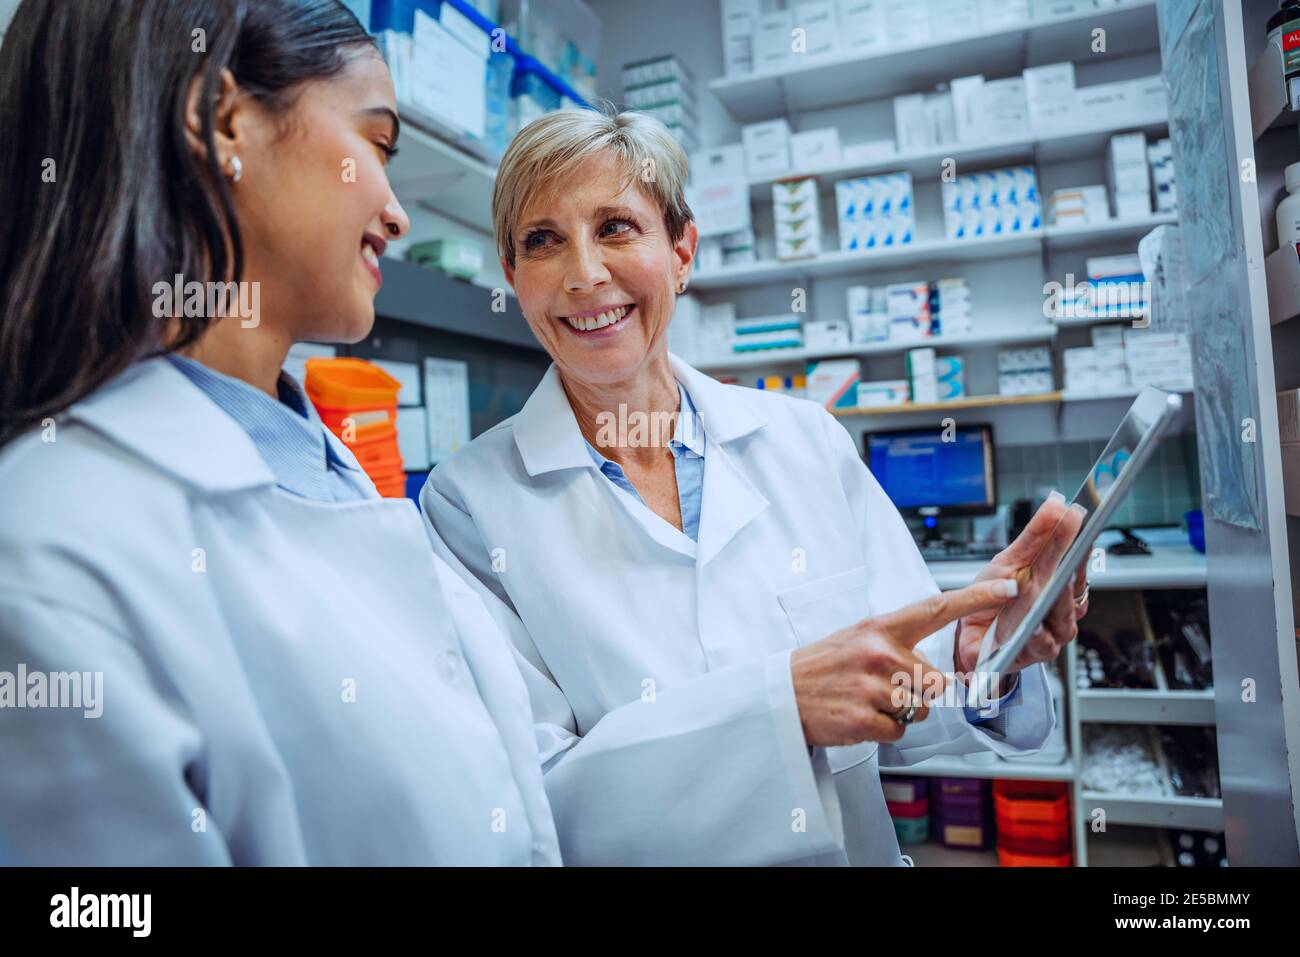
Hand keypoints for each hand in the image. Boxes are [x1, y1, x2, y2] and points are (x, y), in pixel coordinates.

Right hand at [791, 577, 1018, 747]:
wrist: (780, 695)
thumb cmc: (822, 667)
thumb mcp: (857, 639)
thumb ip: (897, 645)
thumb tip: (933, 670)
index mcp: (879, 627)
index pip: (936, 608)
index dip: (977, 597)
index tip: (1009, 586)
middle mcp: (879, 653)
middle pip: (935, 680)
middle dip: (918, 691)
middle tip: (881, 687)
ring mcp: (872, 686)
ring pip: (920, 708)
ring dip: (900, 711)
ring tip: (867, 701)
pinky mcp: (865, 718)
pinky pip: (900, 731)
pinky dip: (884, 730)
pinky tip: (859, 717)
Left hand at [955, 492, 1089, 682]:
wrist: (969, 635)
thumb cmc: (993, 598)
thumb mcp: (1009, 560)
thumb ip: (1035, 535)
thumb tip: (1056, 505)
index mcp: (1061, 582)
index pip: (1075, 556)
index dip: (1077, 537)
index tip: (1078, 515)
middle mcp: (1064, 605)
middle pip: (1070, 581)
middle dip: (1068, 560)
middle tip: (1070, 539)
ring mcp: (1055, 630)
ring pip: (1061, 610)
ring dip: (1053, 595)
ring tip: (1047, 578)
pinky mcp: (1040, 652)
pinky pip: (1043, 640)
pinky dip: (1038, 630)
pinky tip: (1033, 621)